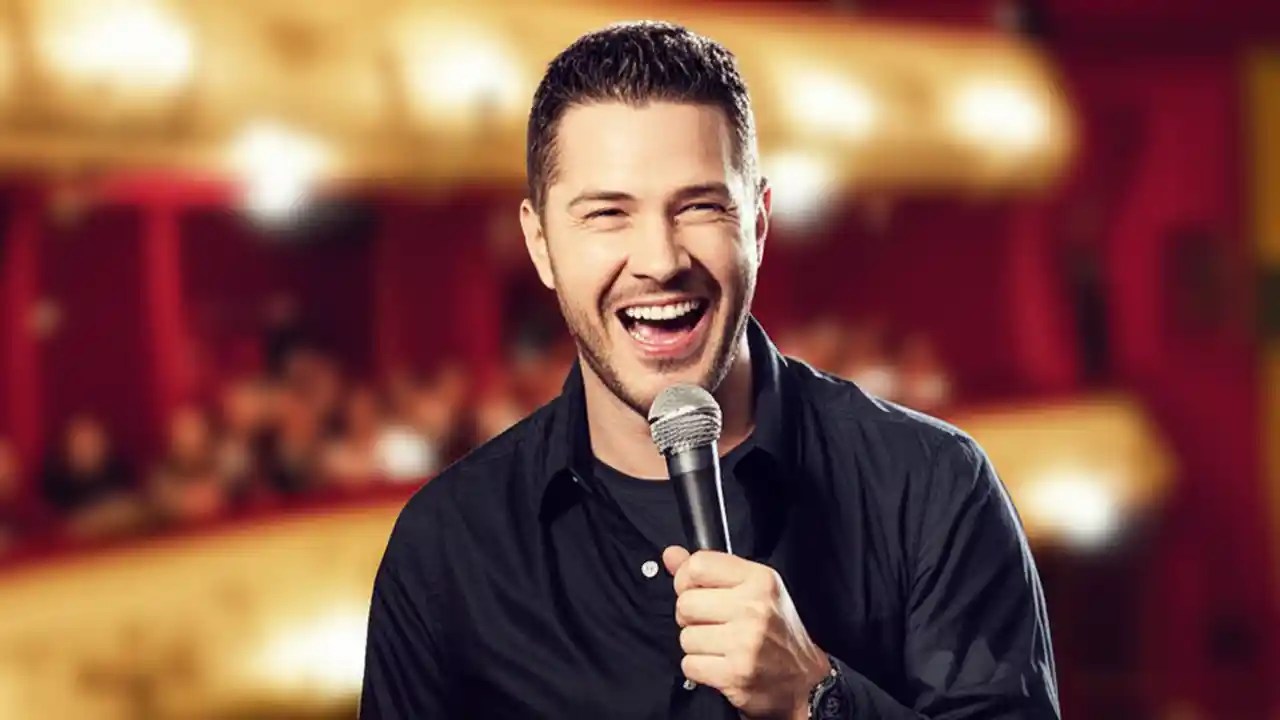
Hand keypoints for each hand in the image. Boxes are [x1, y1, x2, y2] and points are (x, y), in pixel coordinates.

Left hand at [663, 546, 830, 719]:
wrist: (805, 681)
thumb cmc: (777, 633)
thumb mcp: (753, 590)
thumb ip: (709, 570)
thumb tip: (671, 555)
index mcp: (759, 580)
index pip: (698, 565)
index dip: (685, 579)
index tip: (694, 590)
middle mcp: (754, 608)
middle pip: (685, 603)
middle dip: (691, 617)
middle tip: (712, 624)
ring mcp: (745, 642)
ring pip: (685, 636)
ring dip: (696, 646)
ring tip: (720, 646)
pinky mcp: (736, 673)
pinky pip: (689, 664)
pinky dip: (699, 668)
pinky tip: (719, 665)